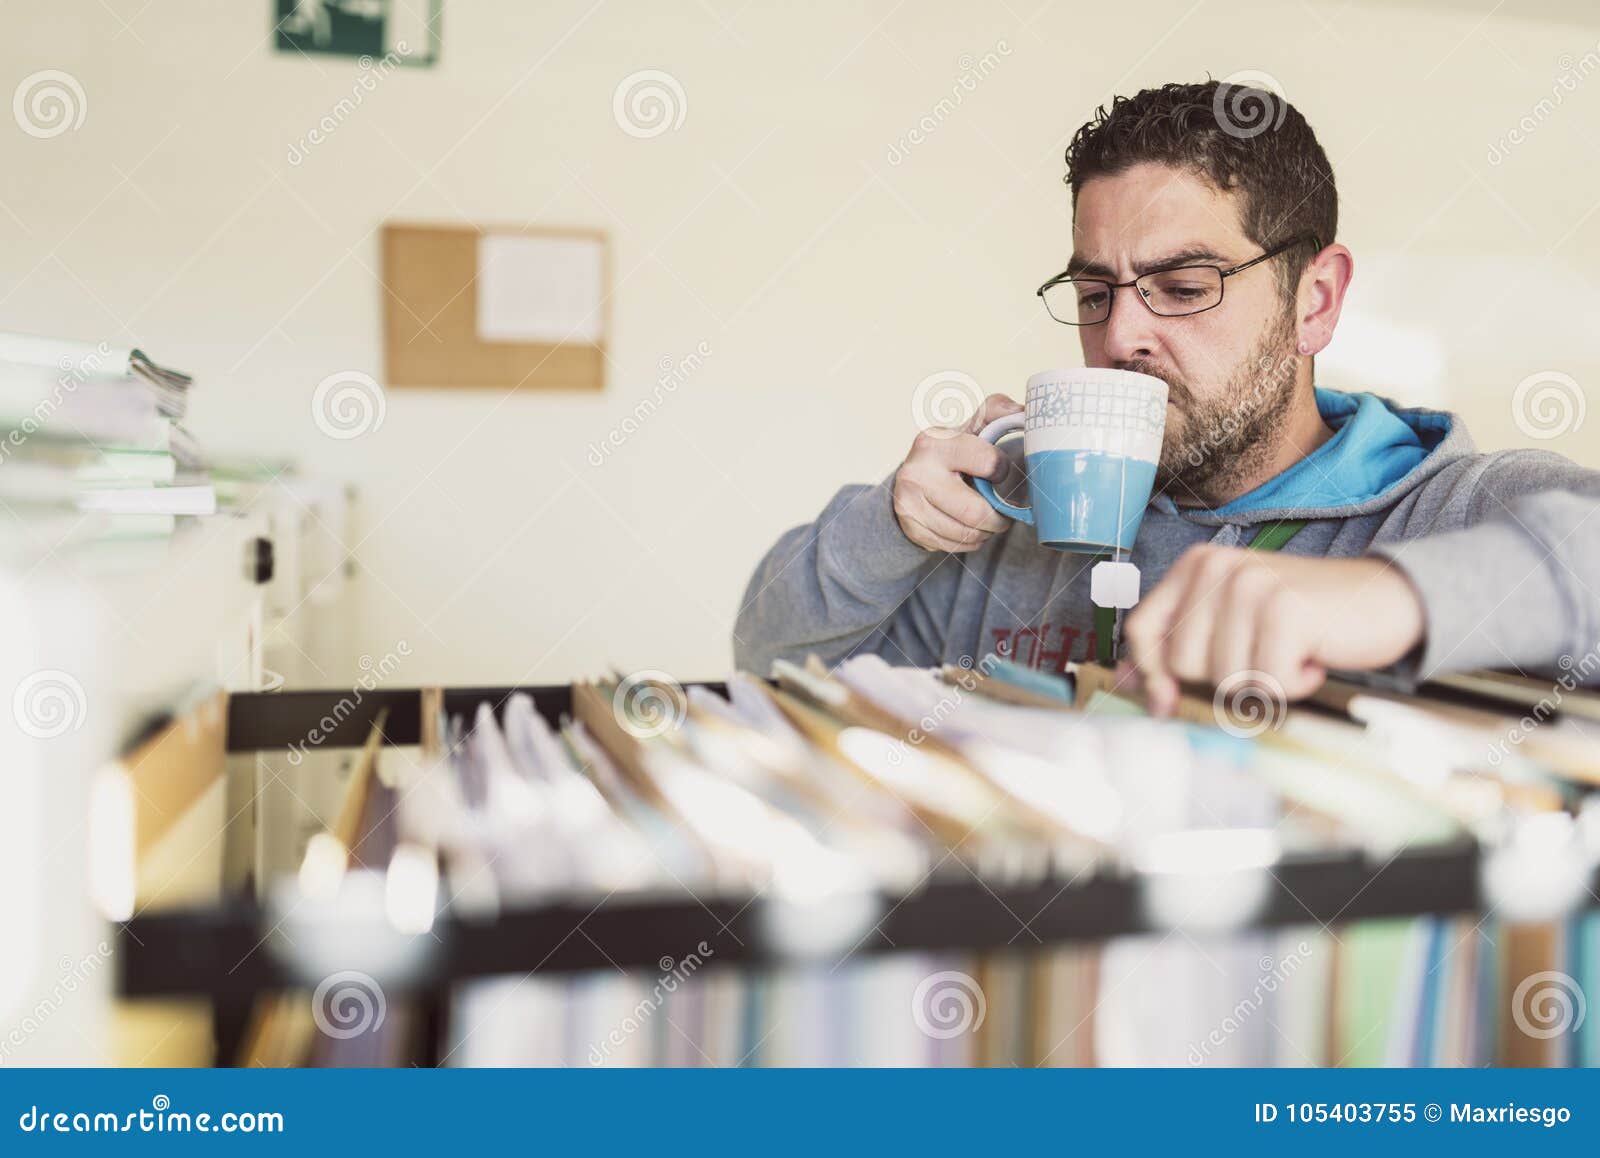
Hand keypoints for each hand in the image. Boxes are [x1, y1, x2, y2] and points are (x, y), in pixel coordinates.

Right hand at [893, 394, 1023, 552]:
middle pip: (976, 512)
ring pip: (965, 534)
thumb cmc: (953, 450)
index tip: (1000, 473)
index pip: (988, 463)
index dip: (1002, 472)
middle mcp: (917, 472)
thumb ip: (998, 411)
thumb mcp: (972, 425)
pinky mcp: (910, 528)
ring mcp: (909, 503)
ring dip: (985, 532)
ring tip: (987, 522)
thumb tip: (1024, 412)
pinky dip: (968, 542)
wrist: (912, 477)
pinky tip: (968, 529)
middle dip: (998, 518)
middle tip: (1004, 515)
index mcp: (936, 442)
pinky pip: (952, 546)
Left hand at [1116, 546, 1425, 716]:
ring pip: (1222, 677)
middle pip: (1182, 662)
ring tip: (1290, 652)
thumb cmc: (1302, 620)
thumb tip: (1128, 681)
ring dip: (1262, 682)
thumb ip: (1179, 647)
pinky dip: (1293, 685)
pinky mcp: (1285, 610)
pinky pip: (1265, 683)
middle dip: (1222, 678)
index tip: (1166, 700)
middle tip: (1263, 655)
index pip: (1143, 629)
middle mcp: (1217, 567)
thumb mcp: (1231, 625)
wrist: (1383, 599)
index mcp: (1196, 566)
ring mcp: (1250, 585)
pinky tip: (1312, 658)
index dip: (1151, 673)